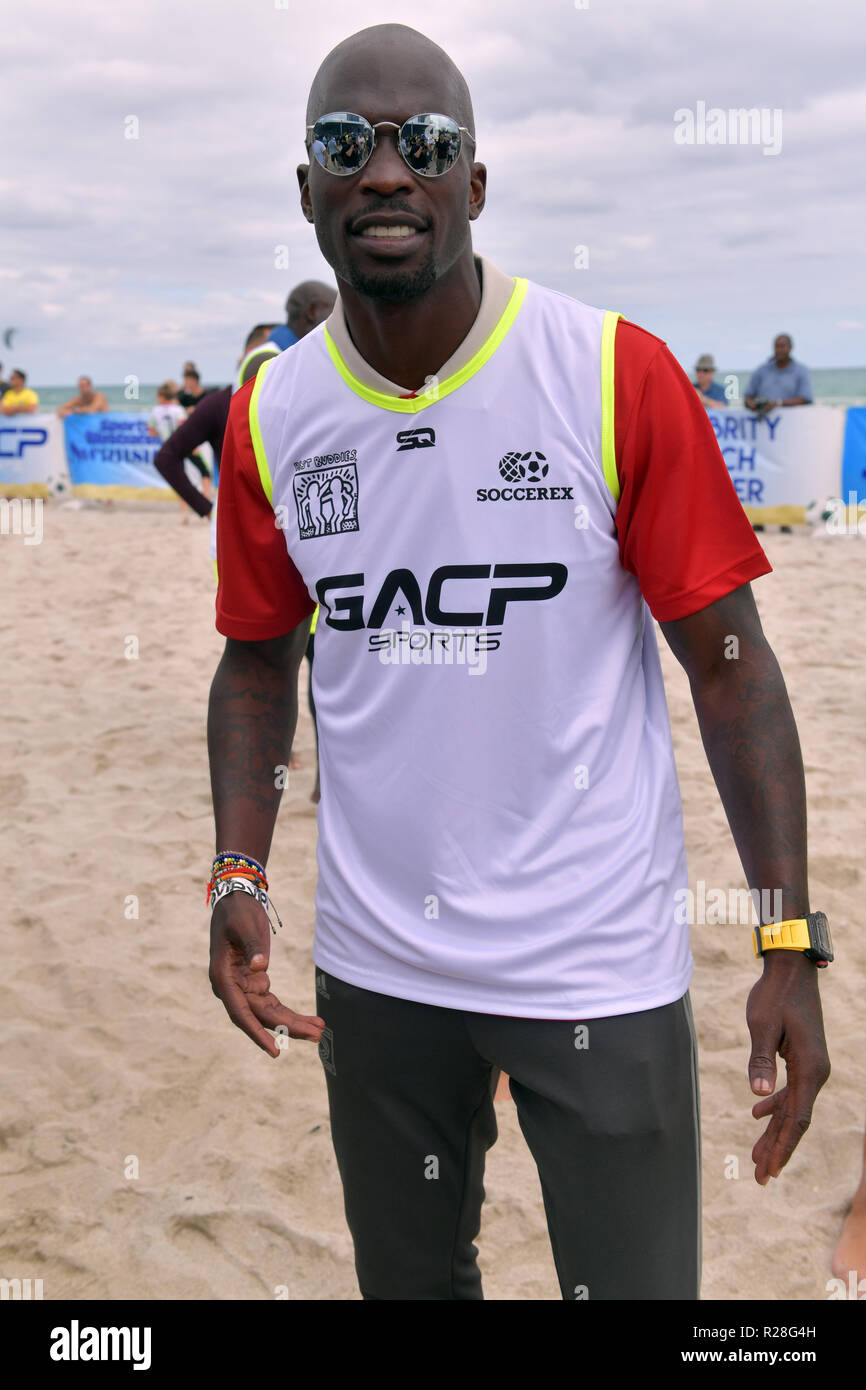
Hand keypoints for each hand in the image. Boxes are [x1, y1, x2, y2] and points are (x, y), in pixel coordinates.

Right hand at [209, 891, 324, 1056]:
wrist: (236, 898)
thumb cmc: (238, 911)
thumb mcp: (246, 925)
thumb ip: (252, 947)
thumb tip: (260, 969)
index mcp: (222, 976)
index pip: (240, 1012)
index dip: (257, 1032)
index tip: (274, 1049)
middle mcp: (231, 987)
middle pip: (260, 1016)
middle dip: (287, 1027)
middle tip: (316, 1034)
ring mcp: (243, 986)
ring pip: (268, 1013)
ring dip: (293, 1023)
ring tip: (319, 1030)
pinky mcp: (254, 983)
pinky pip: (273, 1004)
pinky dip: (290, 1013)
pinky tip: (311, 1020)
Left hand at [746, 951, 829, 1183]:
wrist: (791, 970)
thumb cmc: (775, 995)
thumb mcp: (761, 1026)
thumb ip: (760, 1061)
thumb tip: (757, 1096)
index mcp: (810, 1069)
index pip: (796, 1119)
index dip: (782, 1147)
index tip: (769, 1170)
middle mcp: (816, 1072)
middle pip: (795, 1120)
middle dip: (777, 1149)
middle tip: (760, 1178)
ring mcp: (811, 1066)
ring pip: (792, 1108)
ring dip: (774, 1131)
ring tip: (755, 1156)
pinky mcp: (803, 1059)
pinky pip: (790, 1091)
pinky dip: (774, 1105)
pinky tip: (757, 1115)